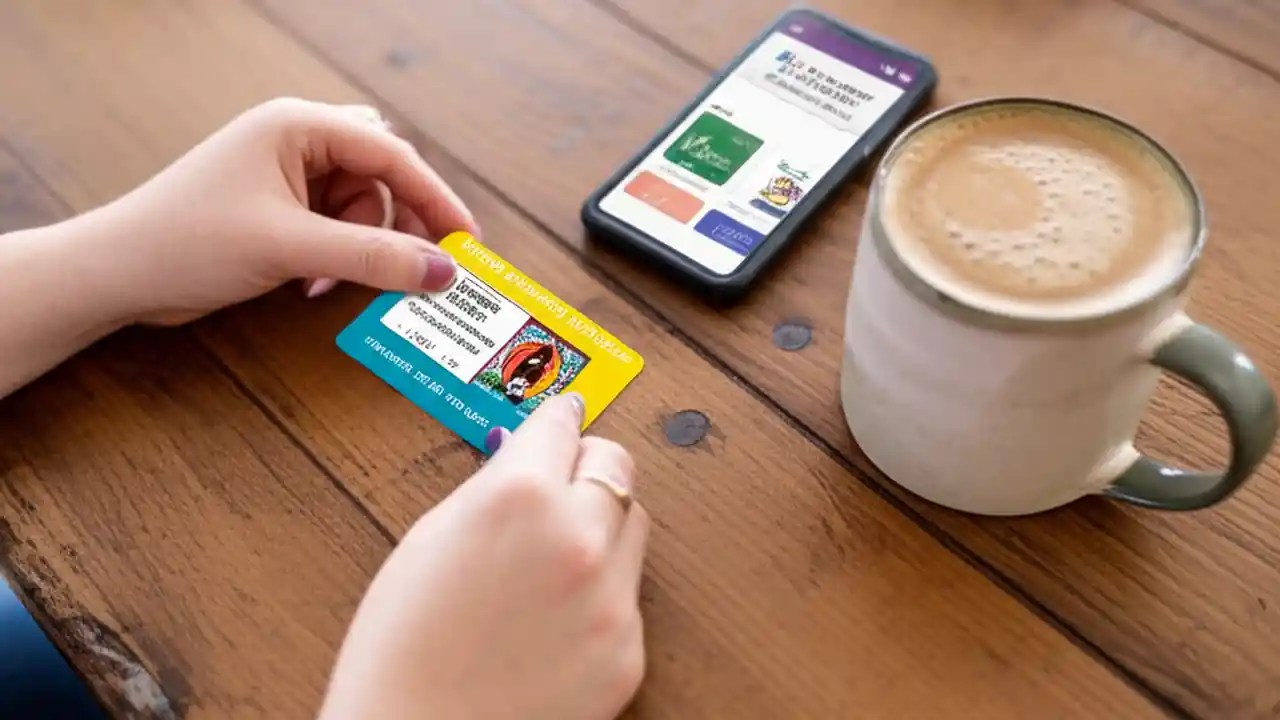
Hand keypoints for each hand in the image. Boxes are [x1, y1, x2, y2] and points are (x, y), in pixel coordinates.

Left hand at [93, 97, 476, 324]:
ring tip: (332, 283)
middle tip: (424, 268)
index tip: (465, 244)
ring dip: (361, 250)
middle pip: (382, 176)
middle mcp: (296, 140)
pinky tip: (311, 287)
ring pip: (360, 208)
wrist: (116, 274)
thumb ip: (373, 259)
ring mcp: (286, 175)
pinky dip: (336, 259)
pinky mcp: (278, 209)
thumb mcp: (291, 250)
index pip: (392, 155)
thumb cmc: (188, 242)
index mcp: (298, 125)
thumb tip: (443, 272)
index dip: (435, 199)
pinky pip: (335, 229)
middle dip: (400, 224)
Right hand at [319, 395, 649, 719]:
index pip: (561, 423)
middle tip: (562, 482)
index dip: (557, 417)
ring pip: (633, 526)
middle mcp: (576, 537)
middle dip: (587, 466)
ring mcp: (610, 598)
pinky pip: (629, 596)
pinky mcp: (628, 651)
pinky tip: (554, 619)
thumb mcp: (431, 538)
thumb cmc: (400, 649)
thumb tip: (529, 454)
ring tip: (550, 561)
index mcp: (517, 496)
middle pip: (615, 463)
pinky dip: (601, 594)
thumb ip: (493, 487)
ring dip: (602, 526)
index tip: (564, 413)